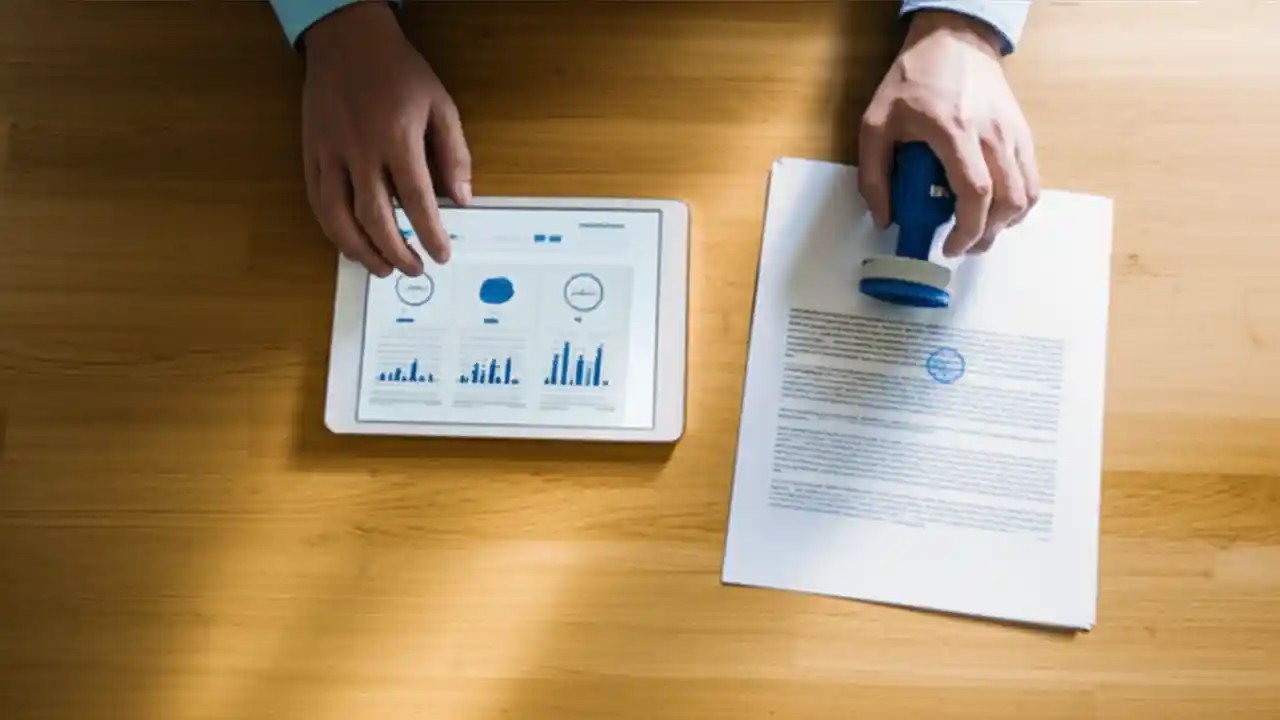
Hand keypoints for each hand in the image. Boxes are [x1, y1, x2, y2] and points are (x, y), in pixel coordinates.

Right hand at [301, 1, 470, 276]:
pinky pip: (317, 202)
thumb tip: (463, 200)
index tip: (442, 256)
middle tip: (414, 270)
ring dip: (361, 250)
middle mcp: (361, 151)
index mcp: (398, 139)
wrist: (348, 41)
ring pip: (339, 217)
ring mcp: (330, 154)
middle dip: (396, 251)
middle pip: (376, 217)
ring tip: (381, 268)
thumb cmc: (400, 73)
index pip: (417, 200)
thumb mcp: (440, 105)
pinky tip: (350, 244)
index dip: (430, 234)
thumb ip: (454, 154)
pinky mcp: (311, 154)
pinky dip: (332, 230)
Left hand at [858, 11, 1038, 255]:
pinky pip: (1031, 179)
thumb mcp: (876, 124)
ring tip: (978, 230)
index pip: (975, 193)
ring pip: (1028, 194)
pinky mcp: (1023, 133)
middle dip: (988, 235)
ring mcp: (1013, 133)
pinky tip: (994, 209)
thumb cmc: (912, 81)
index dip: (967, 230)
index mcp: (955, 132)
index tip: (949, 248)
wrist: (953, 41)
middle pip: (1009, 201)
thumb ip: (874, 175)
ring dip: (1006, 222)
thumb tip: (884, 219)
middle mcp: (992, 135)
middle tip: (963, 246)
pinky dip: (1017, 202)